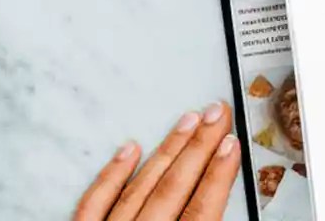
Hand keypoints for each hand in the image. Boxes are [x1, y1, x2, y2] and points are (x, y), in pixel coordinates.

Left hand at [74, 102, 240, 220]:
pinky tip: (130, 149)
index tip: (232, 143)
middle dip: (199, 147)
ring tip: (188, 121)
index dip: (219, 174)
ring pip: (138, 187)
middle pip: (173, 188)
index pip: (201, 210)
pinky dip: (112, 175)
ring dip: (167, 151)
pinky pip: (93, 203)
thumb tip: (222, 195)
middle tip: (216, 114)